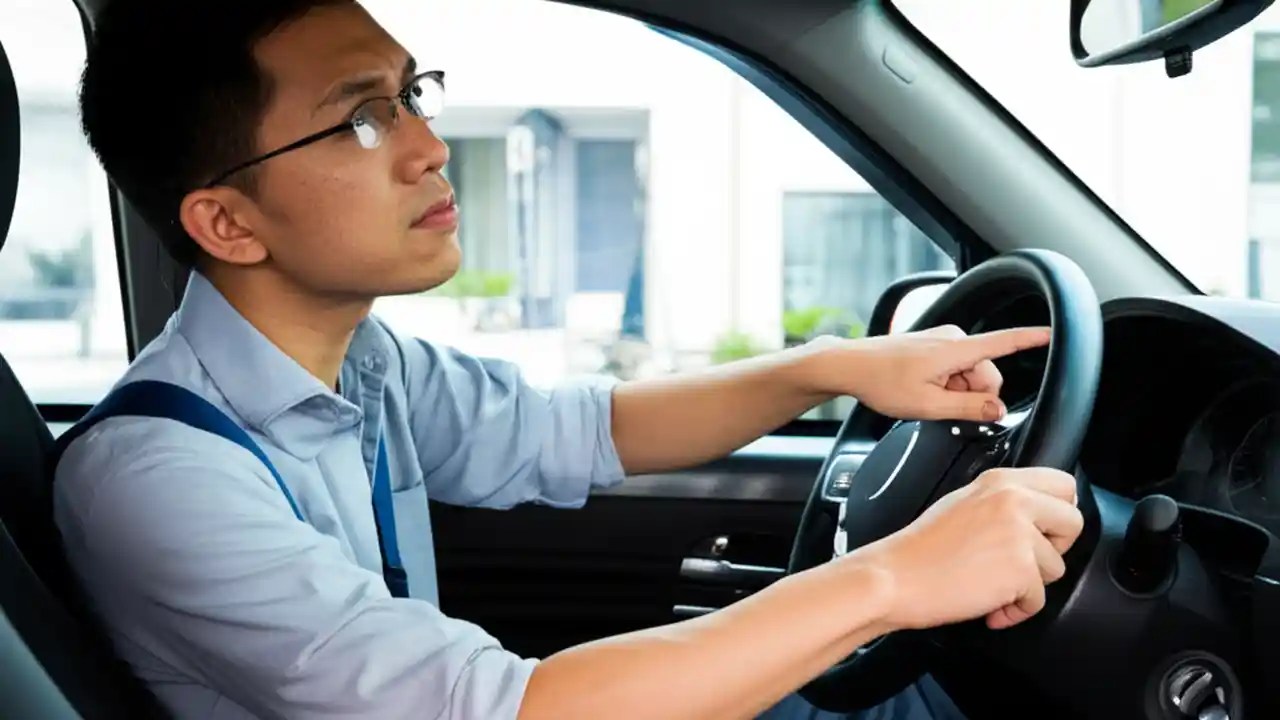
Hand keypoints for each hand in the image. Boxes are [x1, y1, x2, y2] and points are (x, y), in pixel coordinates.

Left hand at [804, 325, 1051, 422]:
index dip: (1032, 339)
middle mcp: (953, 338)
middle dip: (973, 394)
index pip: (1005, 341)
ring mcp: (943, 340)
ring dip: (956, 391)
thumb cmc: (881, 382)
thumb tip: (997, 410)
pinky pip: (955, 369)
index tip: (1053, 334)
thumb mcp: (927, 405)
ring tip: (925, 396)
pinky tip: (923, 389)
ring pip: (970, 374)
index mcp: (957, 349)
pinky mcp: (933, 345)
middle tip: (942, 405)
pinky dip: (946, 384)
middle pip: (987, 373)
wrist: (849, 365)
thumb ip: (968, 408)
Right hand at [849, 467, 1083, 630]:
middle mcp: (1014, 501)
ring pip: (1056, 567)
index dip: (1059, 512)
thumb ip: (1002, 503)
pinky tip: (988, 605)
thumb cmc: (920, 549)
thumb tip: (1038, 517)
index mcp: (1000, 482)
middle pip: (1073, 522)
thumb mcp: (963, 504)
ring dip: (1029, 585)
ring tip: (993, 586)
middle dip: (1055, 548)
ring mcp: (1020, 534)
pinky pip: (1038, 600)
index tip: (1044, 530)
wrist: (895, 577)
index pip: (1063, 484)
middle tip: (1024, 561)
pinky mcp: (1021, 570)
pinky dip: (1015, 611)